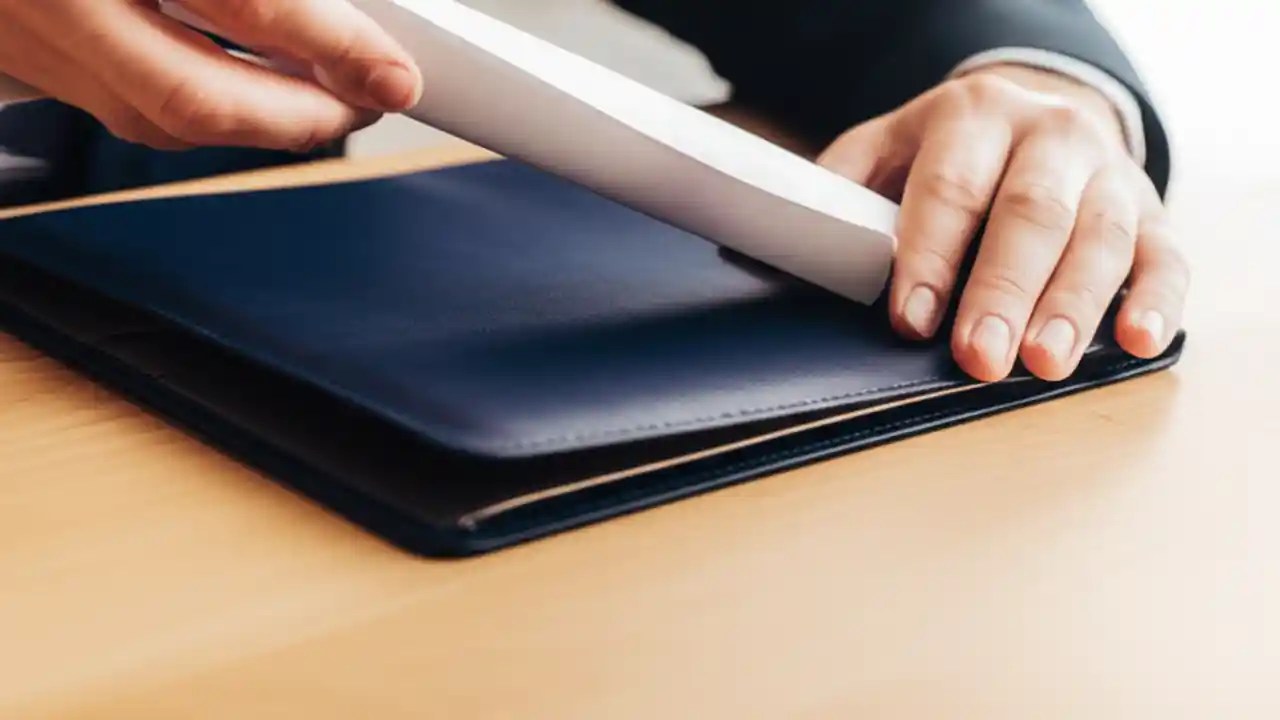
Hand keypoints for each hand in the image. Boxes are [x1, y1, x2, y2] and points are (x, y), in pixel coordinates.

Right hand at [0, 0, 421, 150]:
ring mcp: (16, 25)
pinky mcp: (9, 50)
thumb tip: (327, 10)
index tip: (391, 68)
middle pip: (191, 93)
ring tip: (320, 99)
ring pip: (148, 116)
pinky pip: (112, 100)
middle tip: (367, 100)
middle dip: (300, 116)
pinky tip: (245, 82)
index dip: (331, 42)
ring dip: (251, 123)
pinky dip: (194, 105)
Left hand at [818, 65, 1188, 381]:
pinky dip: (1157, 302)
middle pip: (1032, 213)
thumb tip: (788, 248)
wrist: (1033, 115)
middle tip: (980, 356)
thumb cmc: (946, 156)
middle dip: (1004, 291)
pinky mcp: (1151, 215)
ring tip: (1045, 363)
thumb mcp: (884, 152)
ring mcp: (1108, 174)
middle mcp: (1050, 135)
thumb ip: (841, 193)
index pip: (952, 186)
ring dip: (1073, 306)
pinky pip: (1166, 257)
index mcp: (973, 116)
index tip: (911, 318)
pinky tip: (1138, 340)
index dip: (931, 254)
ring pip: (1100, 238)